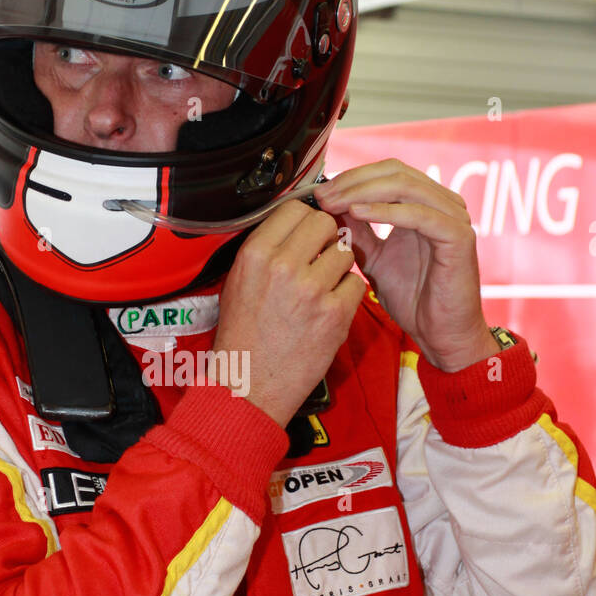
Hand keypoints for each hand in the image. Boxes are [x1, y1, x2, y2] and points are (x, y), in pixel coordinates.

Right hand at [214, 200, 367, 427]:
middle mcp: (283, 266)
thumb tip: (294, 225)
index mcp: (255, 254)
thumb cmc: (242, 336)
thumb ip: (266, 249)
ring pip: (346, 252)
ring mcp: (312, 290)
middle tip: (320, 257)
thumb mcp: (238, 281)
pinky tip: (332, 308)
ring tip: (324, 287)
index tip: (306, 234)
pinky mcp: (335, 314)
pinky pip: (357, 284)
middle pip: (325, 223)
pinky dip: (349, 294)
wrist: (249, 385)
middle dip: (327, 237)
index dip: (305, 220)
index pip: (295, 209)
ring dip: (339, 266)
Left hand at [314, 159, 499, 371]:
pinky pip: (419, 214)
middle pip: (395, 171)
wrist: (440, 334)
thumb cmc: (412, 300)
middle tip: (323, 195)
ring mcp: (454, 217)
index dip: (352, 177)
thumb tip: (330, 204)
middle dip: (353, 181)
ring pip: (405, 186)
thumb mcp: (374, 258)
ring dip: (364, 191)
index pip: (387, 172)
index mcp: (426, 204)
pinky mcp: (458, 236)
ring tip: (334, 202)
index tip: (319, 193)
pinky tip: (358, 212)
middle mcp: (443, 204)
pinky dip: (386, 210)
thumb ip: (358, 231)